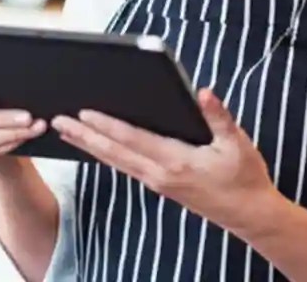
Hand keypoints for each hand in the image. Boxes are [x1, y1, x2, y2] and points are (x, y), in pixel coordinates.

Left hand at [52, 88, 279, 233]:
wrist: (250, 214)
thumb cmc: (245, 177)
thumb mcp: (239, 145)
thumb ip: (219, 118)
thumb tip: (204, 93)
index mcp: (176, 161)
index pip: (133, 139)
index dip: (107, 126)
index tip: (83, 113)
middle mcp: (160, 175)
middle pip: (114, 152)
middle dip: (84, 136)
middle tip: (56, 121)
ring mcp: (157, 183)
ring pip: (115, 161)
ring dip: (89, 146)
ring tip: (66, 131)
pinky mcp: (159, 186)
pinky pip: (125, 167)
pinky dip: (106, 155)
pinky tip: (95, 146)